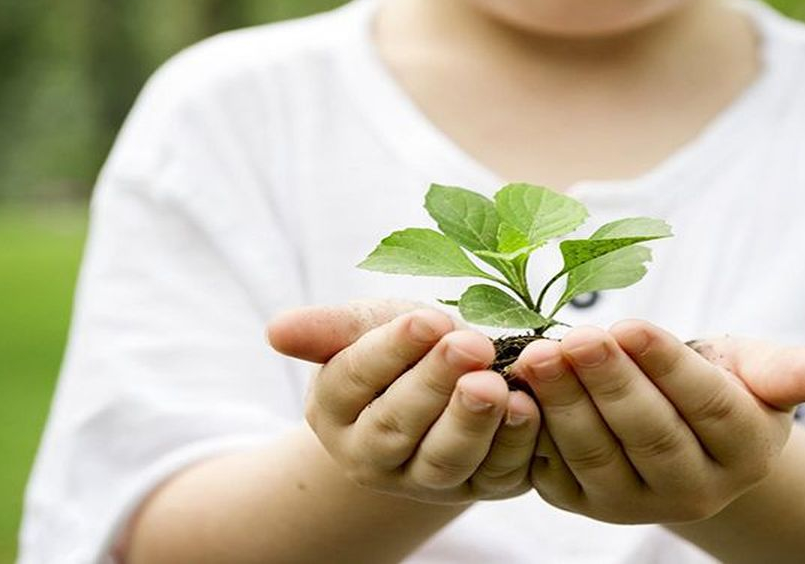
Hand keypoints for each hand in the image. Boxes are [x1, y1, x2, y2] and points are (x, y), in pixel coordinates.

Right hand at [267, 299, 541, 503]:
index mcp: (335, 409)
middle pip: (397, 425)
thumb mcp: (369, 326)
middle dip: (435, 384)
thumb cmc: (406, 346)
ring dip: (473, 422)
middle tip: (470, 346)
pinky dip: (516, 443)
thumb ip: (330, 328)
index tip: (427, 319)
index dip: (390, 349)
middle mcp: (373, 455)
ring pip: (445, 459)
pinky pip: (498, 472)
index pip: (353, 379)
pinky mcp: (482, 486)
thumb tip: (276, 331)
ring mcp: (427, 478)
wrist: (451, 380)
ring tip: (495, 385)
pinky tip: (528, 407)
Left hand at [514, 320, 804, 524]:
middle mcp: (696, 490)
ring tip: (539, 356)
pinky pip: (557, 471)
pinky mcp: (586, 504)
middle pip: (650, 436)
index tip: (630, 324)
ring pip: (599, 456)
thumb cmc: (721, 384)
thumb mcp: (757, 369)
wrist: (679, 430)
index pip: (708, 406)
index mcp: (746, 451)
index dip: (667, 367)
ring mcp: (636, 503)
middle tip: (575, 337)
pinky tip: (517, 389)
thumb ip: (791, 370)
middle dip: (609, 384)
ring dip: (565, 405)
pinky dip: (535, 430)